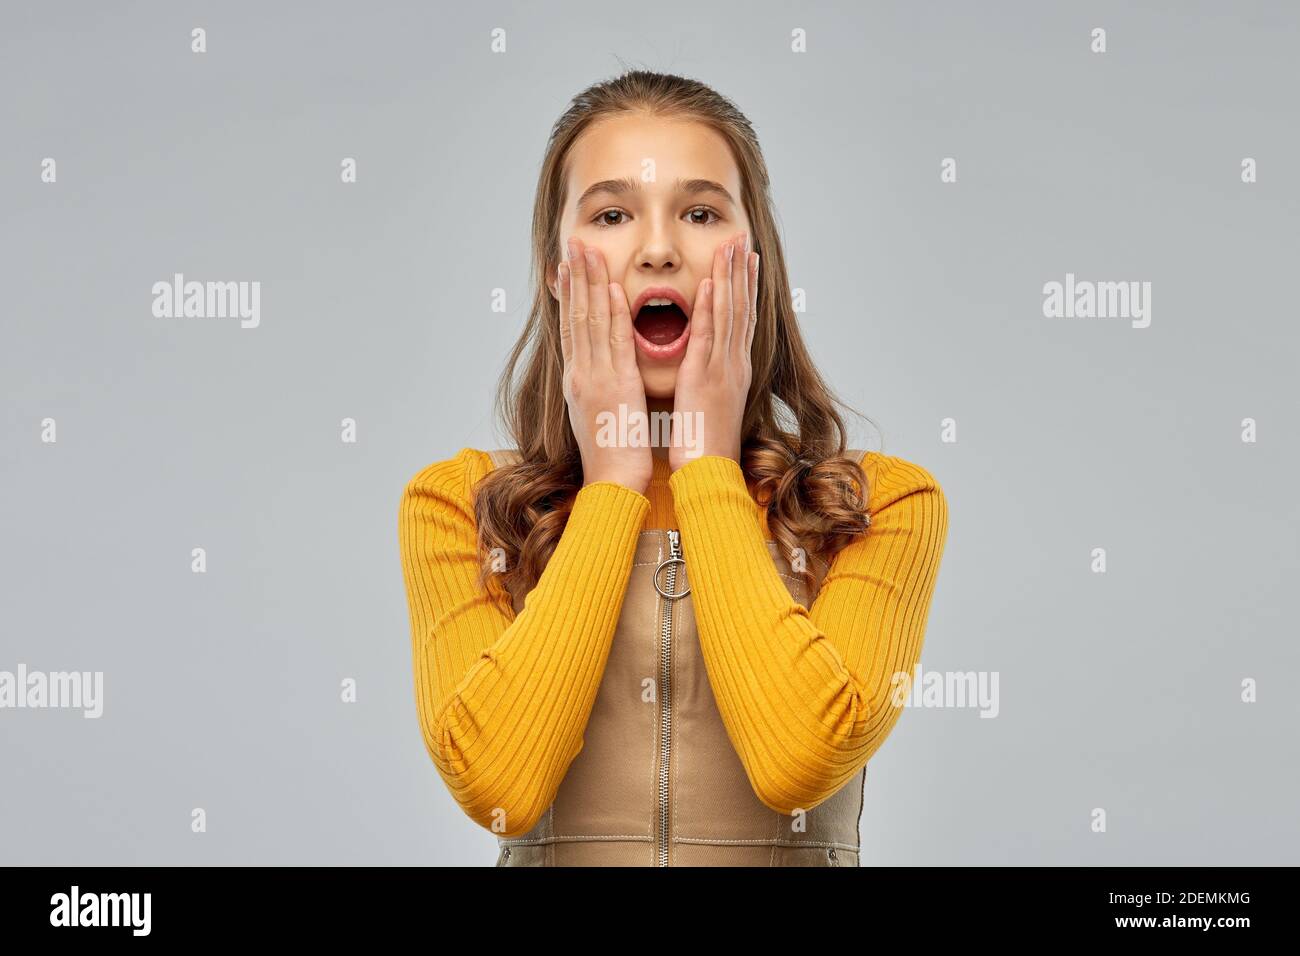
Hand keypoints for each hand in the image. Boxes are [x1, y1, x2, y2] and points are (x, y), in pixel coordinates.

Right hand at [557, 236, 652, 495]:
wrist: (612, 483)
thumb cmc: (612, 455)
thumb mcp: (601, 413)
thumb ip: (601, 387)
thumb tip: (604, 372)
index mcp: (577, 380)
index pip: (571, 327)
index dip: (570, 294)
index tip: (568, 267)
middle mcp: (580, 374)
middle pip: (575, 316)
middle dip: (575, 277)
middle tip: (574, 243)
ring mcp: (593, 378)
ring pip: (590, 321)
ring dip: (590, 283)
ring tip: (588, 251)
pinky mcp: (613, 386)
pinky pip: (612, 342)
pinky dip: (610, 314)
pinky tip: (611, 289)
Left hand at [668, 231, 757, 471]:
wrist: (709, 473)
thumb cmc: (704, 447)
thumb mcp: (708, 405)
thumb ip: (707, 380)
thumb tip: (702, 368)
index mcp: (733, 370)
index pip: (741, 320)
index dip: (743, 288)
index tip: (745, 260)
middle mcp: (734, 365)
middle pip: (742, 309)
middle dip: (742, 272)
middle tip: (743, 239)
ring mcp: (723, 370)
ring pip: (730, 315)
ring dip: (731, 278)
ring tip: (732, 246)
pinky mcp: (707, 379)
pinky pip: (709, 337)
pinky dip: (712, 309)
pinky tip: (712, 283)